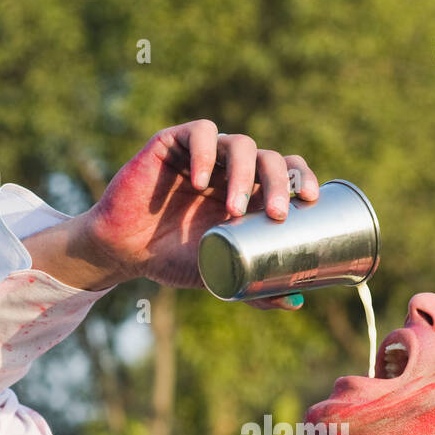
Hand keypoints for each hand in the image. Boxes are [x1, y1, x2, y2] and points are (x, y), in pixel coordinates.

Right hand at [36, 120, 319, 304]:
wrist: (125, 251)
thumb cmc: (175, 259)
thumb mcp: (219, 276)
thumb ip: (254, 290)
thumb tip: (296, 302)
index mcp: (250, 192)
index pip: (288, 170)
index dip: (302, 177)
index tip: (309, 200)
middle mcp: (232, 169)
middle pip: (269, 158)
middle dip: (279, 183)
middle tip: (277, 213)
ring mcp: (204, 154)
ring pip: (239, 144)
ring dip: (245, 174)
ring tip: (236, 209)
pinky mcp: (173, 143)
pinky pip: (199, 132)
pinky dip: (206, 153)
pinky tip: (203, 181)